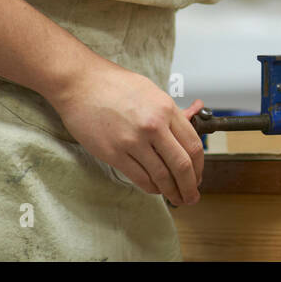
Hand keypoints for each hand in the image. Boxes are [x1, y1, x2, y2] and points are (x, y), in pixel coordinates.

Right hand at [44, 57, 204, 205]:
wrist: (80, 83)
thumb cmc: (114, 84)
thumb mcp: (151, 91)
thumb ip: (171, 111)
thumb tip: (193, 117)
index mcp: (166, 109)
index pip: (193, 145)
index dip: (200, 166)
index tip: (199, 175)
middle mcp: (153, 126)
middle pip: (182, 165)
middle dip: (190, 186)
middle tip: (192, 196)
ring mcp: (133, 141)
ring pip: (161, 176)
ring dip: (172, 191)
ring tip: (176, 198)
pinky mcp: (113, 153)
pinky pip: (139, 177)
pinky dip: (151, 187)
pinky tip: (156, 189)